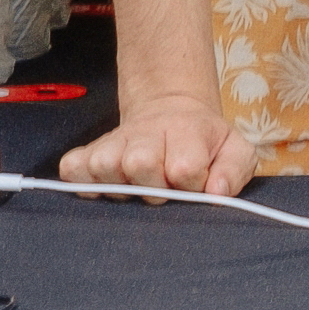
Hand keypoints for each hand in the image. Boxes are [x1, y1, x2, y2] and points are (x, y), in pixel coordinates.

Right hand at [61, 93, 255, 197]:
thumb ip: (234, 171)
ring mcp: (113, 143)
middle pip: (140, 165)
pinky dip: (85, 183)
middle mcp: (146, 134)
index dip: (190, 184)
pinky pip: (73, 171)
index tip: (195, 182)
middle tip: (164, 185)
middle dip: (155, 187)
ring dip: (122, 186)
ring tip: (138, 184)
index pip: (183, 167)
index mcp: (187, 131)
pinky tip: (108, 184)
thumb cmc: (204, 143)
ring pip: (106, 168)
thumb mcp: (235, 150)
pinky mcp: (86, 154)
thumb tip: (216, 193)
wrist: (171, 115)